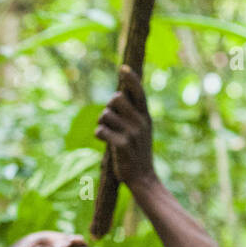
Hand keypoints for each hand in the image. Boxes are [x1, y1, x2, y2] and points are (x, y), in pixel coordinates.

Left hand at [94, 64, 155, 185]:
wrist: (144, 178)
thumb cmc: (138, 151)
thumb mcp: (142, 130)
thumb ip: (133, 113)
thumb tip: (117, 96)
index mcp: (146, 116)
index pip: (139, 92)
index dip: (130, 79)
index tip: (122, 68)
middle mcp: (140, 122)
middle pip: (115, 99)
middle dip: (108, 107)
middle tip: (111, 120)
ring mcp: (132, 133)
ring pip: (104, 115)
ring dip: (102, 123)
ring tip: (109, 133)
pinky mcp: (121, 145)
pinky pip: (100, 131)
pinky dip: (99, 135)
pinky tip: (106, 142)